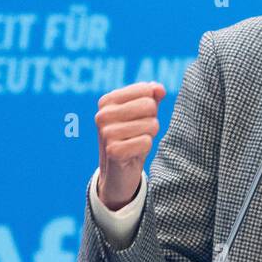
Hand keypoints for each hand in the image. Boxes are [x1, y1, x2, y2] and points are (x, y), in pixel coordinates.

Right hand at [95, 82, 165, 210]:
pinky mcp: (113, 151)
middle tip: (138, 134)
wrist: (118, 172)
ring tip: (135, 143)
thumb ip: (151, 97)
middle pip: (149, 106)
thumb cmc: (132, 138)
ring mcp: (106, 133)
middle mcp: (102, 115)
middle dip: (151, 121)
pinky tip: (133, 154)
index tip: (138, 119)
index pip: (146, 90)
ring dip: (149, 136)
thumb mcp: (142, 115)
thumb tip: (159, 88)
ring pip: (151, 124)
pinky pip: (147, 142)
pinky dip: (145, 149)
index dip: (151, 106)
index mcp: (107, 101)